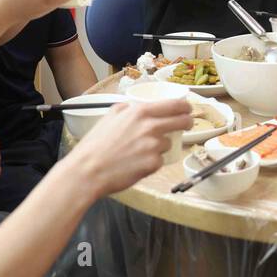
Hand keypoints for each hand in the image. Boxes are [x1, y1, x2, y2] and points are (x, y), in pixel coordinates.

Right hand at [65, 97, 194, 198]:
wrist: (88, 171)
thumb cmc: (95, 145)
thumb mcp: (109, 116)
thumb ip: (126, 108)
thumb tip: (135, 105)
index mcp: (140, 112)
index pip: (176, 105)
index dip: (186, 107)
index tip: (188, 110)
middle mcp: (151, 126)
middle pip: (183, 121)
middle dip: (187, 123)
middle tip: (185, 125)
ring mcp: (154, 146)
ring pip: (169, 144)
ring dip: (160, 147)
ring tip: (139, 152)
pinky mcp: (154, 164)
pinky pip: (160, 161)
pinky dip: (152, 162)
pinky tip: (136, 164)